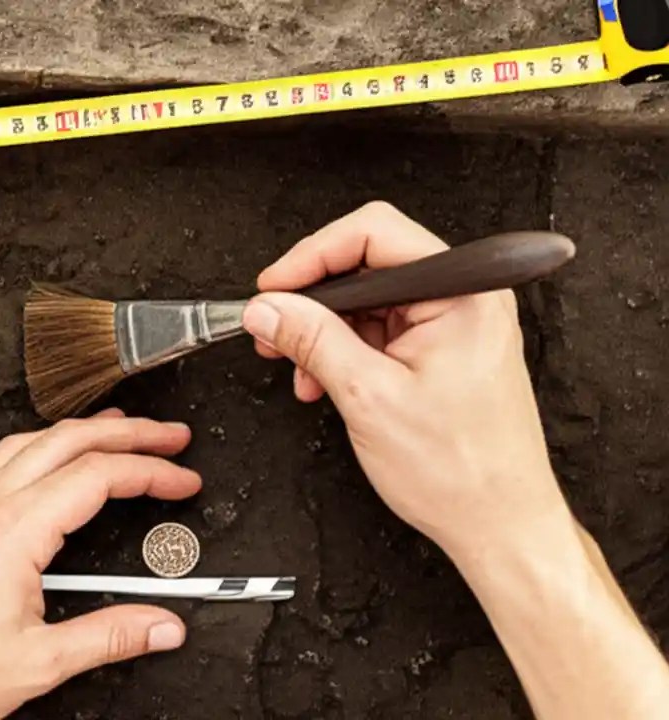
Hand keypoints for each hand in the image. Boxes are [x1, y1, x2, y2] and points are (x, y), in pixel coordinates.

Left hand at [0, 410, 200, 719]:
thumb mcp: (39, 663)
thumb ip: (109, 637)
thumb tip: (159, 625)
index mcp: (11, 532)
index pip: (97, 475)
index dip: (150, 470)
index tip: (181, 478)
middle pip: (66, 441)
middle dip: (126, 432)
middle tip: (166, 435)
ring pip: (23, 442)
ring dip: (75, 433)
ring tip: (111, 432)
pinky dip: (23, 450)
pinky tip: (30, 461)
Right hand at [240, 202, 567, 556]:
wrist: (498, 524)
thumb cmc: (460, 472)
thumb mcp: (366, 396)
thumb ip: (312, 341)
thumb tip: (268, 308)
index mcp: (461, 293)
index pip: (373, 233)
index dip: (311, 256)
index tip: (273, 288)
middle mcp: (465, 298)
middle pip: (368, 264)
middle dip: (313, 300)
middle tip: (272, 326)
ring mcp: (455, 324)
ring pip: (368, 301)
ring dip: (324, 332)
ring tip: (297, 367)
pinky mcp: (444, 349)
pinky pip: (381, 330)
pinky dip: (344, 351)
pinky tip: (322, 380)